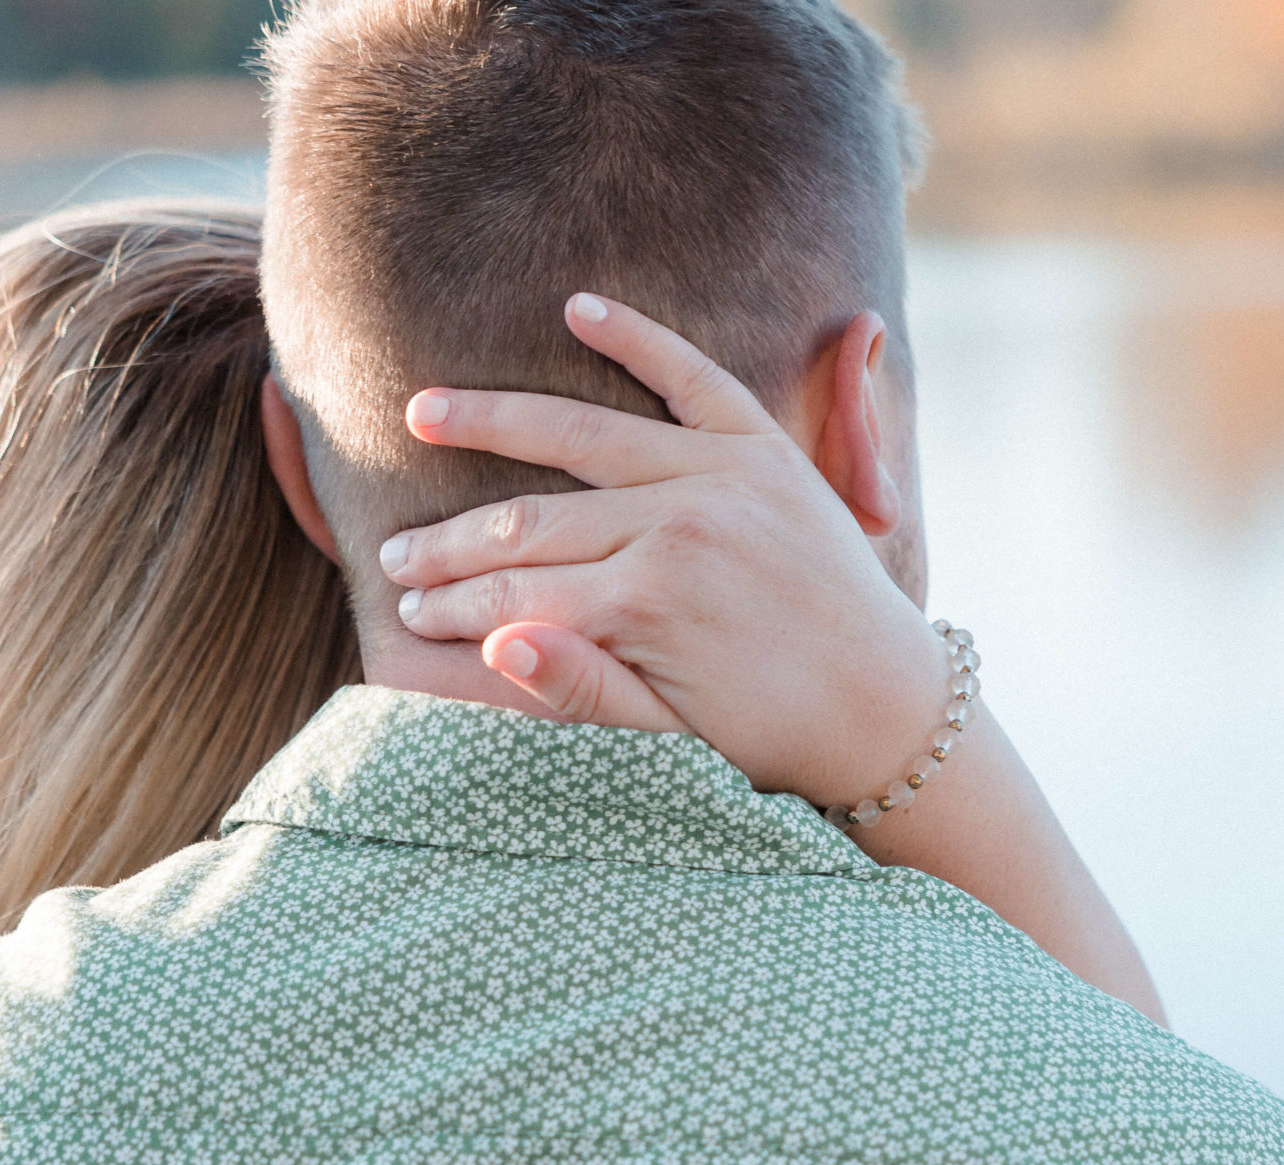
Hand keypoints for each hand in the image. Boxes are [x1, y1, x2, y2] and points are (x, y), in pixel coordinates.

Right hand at [377, 293, 947, 806]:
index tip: (401, 612)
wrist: (888, 712)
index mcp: (648, 600)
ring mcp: (725, 477)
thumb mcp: (669, 733)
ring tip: (424, 413)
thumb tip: (490, 641)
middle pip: (531, 520)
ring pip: (582, 438)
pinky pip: (695, 377)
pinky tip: (582, 309)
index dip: (452, 605)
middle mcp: (681, 523)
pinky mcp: (768, 453)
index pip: (514, 593)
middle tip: (394, 552)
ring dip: (496, 420)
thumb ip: (579, 687)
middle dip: (454, 543)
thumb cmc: (775, 737)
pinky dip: (640, 339)